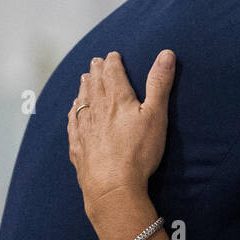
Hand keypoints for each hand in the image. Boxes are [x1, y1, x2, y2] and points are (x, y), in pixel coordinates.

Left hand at [68, 50, 175, 218]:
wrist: (113, 186)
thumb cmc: (139, 151)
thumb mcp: (156, 115)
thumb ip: (159, 84)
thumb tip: (166, 54)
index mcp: (117, 100)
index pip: (112, 74)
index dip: (113, 62)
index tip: (112, 55)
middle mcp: (96, 110)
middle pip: (95, 85)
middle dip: (97, 71)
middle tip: (96, 62)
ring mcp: (84, 128)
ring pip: (82, 102)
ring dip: (84, 88)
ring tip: (85, 80)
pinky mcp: (78, 146)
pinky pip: (73, 123)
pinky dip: (74, 112)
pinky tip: (74, 111)